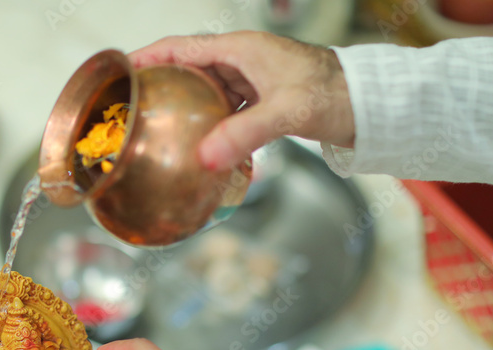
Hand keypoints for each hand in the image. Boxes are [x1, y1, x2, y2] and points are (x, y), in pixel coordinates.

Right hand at [129, 30, 354, 171]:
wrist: (372, 104)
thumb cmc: (337, 94)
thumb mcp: (287, 112)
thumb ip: (244, 134)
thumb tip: (205, 158)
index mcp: (240, 49)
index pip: (179, 47)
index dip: (146, 58)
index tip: (120, 74)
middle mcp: (242, 60)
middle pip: (186, 69)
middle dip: (158, 87)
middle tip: (131, 111)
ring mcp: (252, 81)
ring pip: (204, 92)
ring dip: (182, 110)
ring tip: (156, 131)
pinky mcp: (262, 101)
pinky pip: (224, 110)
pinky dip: (209, 126)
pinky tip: (201, 148)